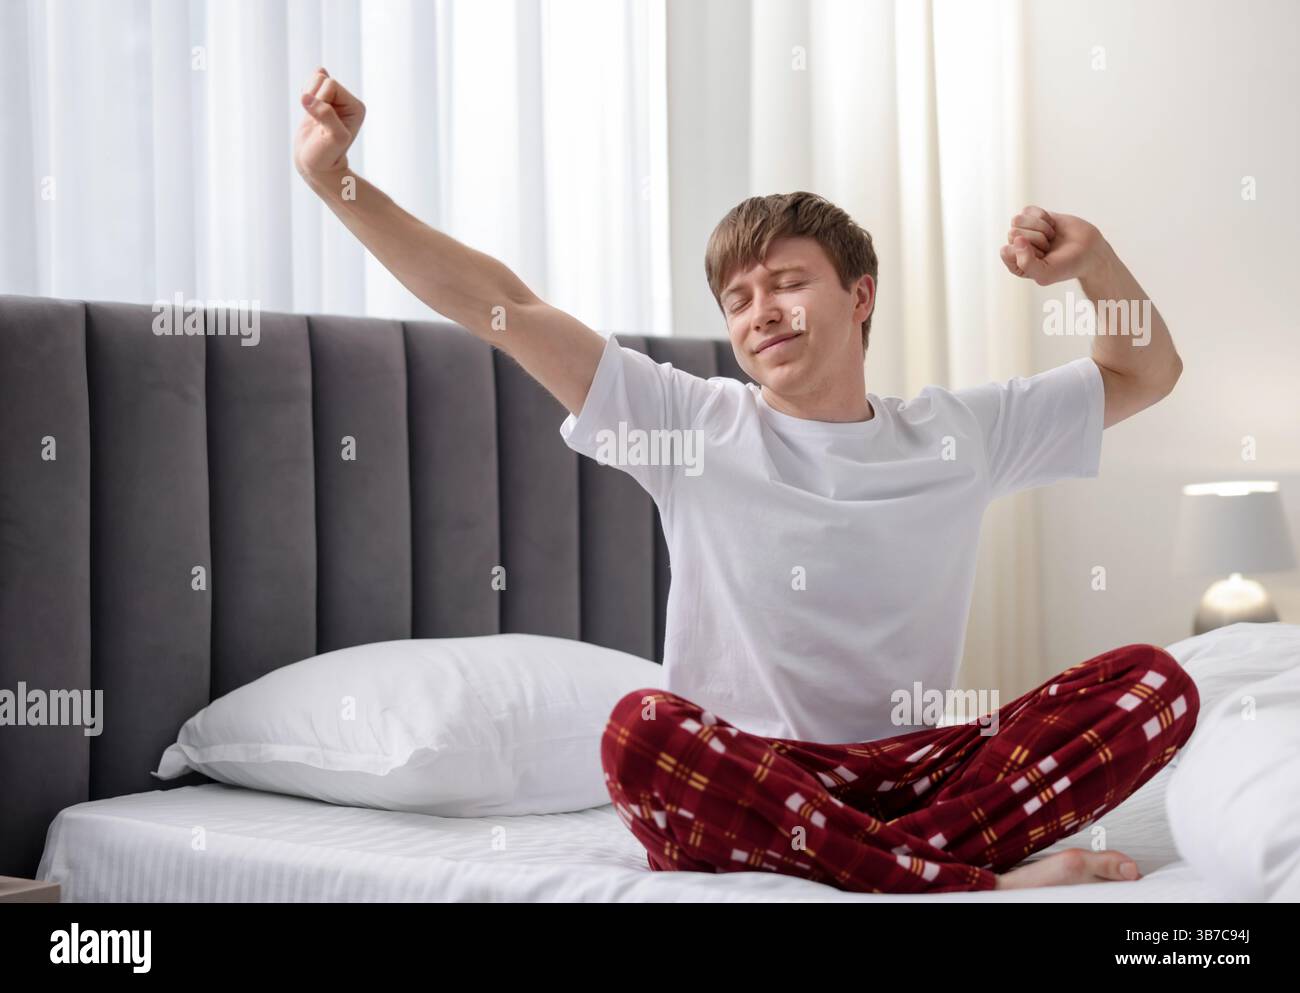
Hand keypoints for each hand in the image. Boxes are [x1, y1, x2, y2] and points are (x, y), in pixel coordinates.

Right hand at [294, 67, 364, 182]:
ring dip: (307, 97)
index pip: (331, 84)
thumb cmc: (326, 155)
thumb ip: (326, 115)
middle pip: (321, 80)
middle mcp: (347, 102)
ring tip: (313, 118)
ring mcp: (334, 100)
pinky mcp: (321, 101)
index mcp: (356, 107)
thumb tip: (306, 97)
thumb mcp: (333, 138)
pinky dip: (304, 95)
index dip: (320, 101)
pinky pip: (309, 83)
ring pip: (314, 80)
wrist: (315, 166)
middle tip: (316, 122)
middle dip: (313, 98)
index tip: (322, 123)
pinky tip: (308, 109)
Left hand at [999, 205, 1107, 285]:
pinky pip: (1028, 210)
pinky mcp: (1034, 217)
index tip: (1043, 257)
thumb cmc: (1067, 265)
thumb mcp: (1045, 273)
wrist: (1089, 250)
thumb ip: (1026, 264)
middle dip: (1037, 239)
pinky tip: (1052, 227)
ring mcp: (1025, 231)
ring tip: (1050, 237)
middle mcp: (1017, 248)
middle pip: (1013, 233)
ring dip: (1039, 227)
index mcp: (1015, 264)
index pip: (1007, 251)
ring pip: (1017, 220)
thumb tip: (1017, 240)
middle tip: (1050, 247)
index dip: (1027, 251)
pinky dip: (1043, 217)